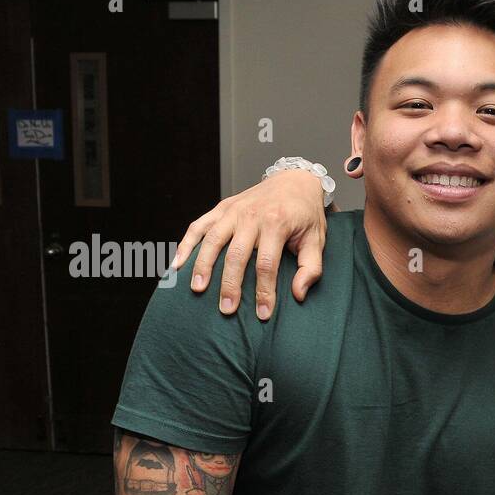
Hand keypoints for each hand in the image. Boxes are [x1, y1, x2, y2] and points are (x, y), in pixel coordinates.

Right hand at [172, 168, 328, 320]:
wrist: (295, 180)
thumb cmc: (306, 215)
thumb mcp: (317, 240)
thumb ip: (310, 268)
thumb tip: (298, 294)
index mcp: (277, 223)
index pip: (267, 264)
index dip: (264, 291)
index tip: (262, 314)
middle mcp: (252, 215)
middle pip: (236, 255)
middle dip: (230, 284)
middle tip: (226, 309)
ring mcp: (233, 210)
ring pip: (212, 240)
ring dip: (202, 266)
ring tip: (197, 290)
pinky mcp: (221, 208)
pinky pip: (199, 226)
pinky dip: (186, 244)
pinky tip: (177, 265)